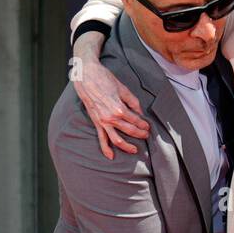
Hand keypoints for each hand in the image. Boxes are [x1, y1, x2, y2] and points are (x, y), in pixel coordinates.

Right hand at [71, 34, 148, 158]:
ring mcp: (103, 122)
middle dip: (140, 135)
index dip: (144, 125)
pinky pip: (101, 139)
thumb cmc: (104, 79)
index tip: (148, 126)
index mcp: (119, 108)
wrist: (86, 76)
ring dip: (127, 147)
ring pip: (117, 140)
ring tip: (135, 150)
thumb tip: (140, 112)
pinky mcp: (96, 122)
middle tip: (146, 135)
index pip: (136, 121)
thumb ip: (133, 102)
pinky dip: (106, 149)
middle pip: (130, 131)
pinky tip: (111, 156)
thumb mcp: (123, 89)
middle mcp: (111, 118)